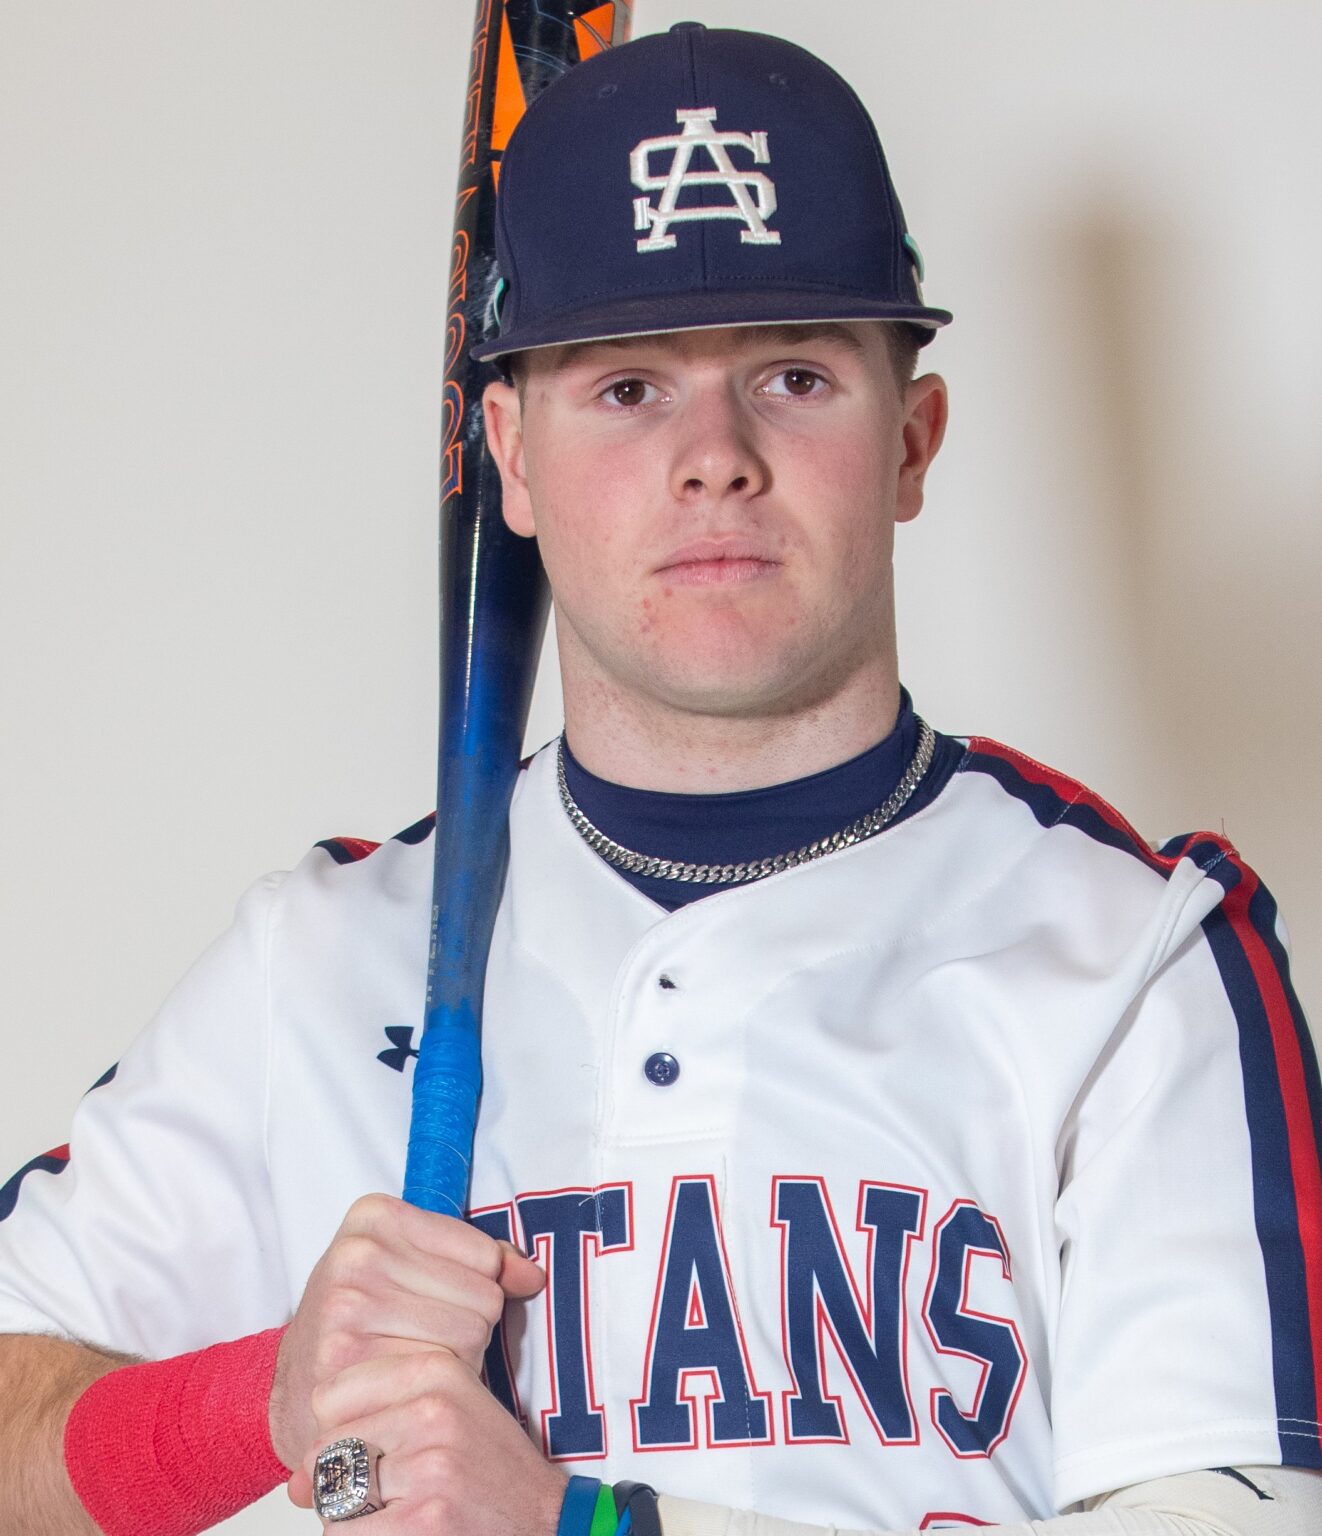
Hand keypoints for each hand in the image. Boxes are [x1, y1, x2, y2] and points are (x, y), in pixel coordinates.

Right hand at [268, 1192, 544, 1470]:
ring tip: (416, 1360)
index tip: (435, 1302)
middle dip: (470, 1327)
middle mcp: (357, 1253)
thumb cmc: (368, 1321)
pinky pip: (440, 1375)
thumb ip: (482, 1260)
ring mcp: (347, 1305)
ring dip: (459, 1360)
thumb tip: (533, 1276)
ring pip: (470, 1337)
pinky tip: (406, 1388)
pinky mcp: (345, 1361)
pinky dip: (436, 1388)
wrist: (296, 1390)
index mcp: (375, 1215)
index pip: (485, 1255)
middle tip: (425, 1340)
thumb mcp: (413, 1266)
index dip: (475, 1289)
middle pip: (483, 1298)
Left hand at [289, 1349, 567, 1535]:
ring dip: (352, 1519)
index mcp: (436, 1367)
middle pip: (325, 1449)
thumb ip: (368, 1429)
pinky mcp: (428, 1518)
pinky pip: (346, 1533)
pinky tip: (405, 1532)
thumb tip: (292, 1486)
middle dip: (340, 1483)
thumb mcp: (439, 1418)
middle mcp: (433, 1407)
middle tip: (388, 1493)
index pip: (330, 1395)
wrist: (546, 1520)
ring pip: (332, 1497)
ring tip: (398, 1513)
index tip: (368, 1449)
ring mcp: (432, 1463)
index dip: (338, 1432)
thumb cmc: (487, 1468)